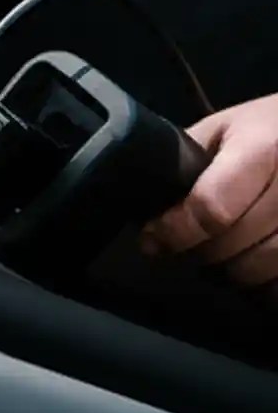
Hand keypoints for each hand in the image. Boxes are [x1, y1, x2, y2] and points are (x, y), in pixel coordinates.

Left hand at [142, 93, 277, 294]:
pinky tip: (258, 264)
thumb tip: (147, 211)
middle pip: (234, 244)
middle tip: (187, 247)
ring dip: (234, 272)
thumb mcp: (222, 129)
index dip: (175, 232)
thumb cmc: (267, 128)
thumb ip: (186, 163)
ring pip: (263, 270)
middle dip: (199, 252)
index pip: (212, 207)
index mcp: (262, 148)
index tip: (152, 241)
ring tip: (224, 255)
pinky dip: (267, 284)